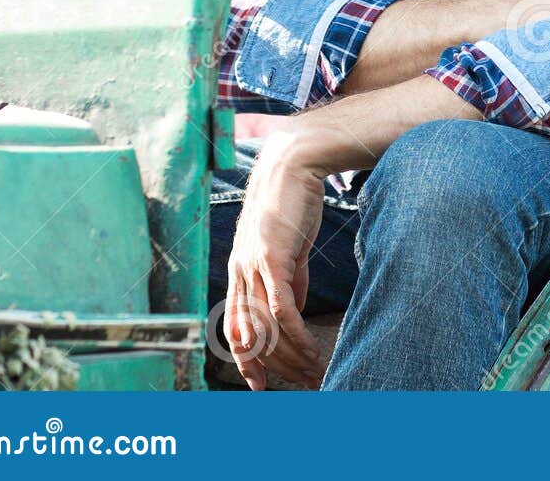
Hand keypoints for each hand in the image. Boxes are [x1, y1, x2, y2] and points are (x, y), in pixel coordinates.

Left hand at [224, 133, 326, 388]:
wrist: (291, 165)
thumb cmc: (290, 202)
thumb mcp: (289, 247)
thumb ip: (290, 279)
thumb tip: (294, 310)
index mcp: (239, 271)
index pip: (236, 328)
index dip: (247, 360)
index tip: (261, 384)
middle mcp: (239, 273)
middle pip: (251, 336)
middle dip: (275, 366)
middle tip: (300, 383)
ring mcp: (253, 266)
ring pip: (265, 327)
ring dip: (290, 355)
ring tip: (313, 368)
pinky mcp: (273, 258)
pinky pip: (281, 307)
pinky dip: (295, 333)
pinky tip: (309, 346)